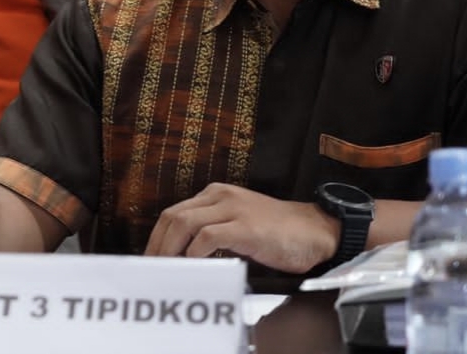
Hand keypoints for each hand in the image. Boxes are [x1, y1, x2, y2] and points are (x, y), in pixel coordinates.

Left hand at [143, 183, 337, 272]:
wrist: (316, 231)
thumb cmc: (278, 233)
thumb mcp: (238, 224)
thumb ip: (211, 232)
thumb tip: (182, 256)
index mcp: (215, 194)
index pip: (173, 213)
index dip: (157, 238)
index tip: (150, 260)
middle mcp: (220, 196)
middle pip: (173, 217)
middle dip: (157, 246)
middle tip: (152, 270)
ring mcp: (233, 209)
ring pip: (184, 224)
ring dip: (170, 251)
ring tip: (167, 271)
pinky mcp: (246, 227)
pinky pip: (208, 238)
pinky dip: (194, 254)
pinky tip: (193, 268)